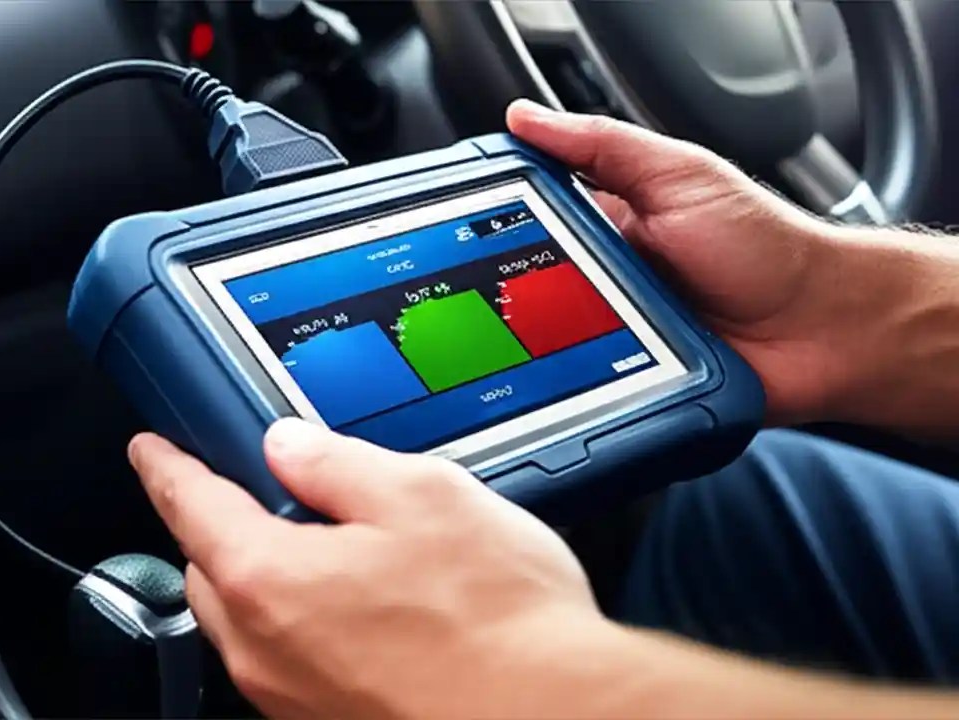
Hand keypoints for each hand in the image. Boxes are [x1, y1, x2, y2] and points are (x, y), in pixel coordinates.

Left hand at [130, 421, 958, 718]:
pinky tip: (370, 613)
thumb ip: (337, 464)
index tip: (151, 451)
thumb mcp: (419, 496)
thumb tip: (289, 447)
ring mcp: (292, 699)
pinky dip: (309, 628)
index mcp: (267, 579)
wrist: (555, 717)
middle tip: (264, 498)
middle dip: (221, 530)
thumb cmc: (494, 623)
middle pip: (210, 571)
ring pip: (250, 624)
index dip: (165, 467)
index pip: (188, 505)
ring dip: (271, 583)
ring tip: (338, 554)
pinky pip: (292, 662)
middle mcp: (263, 650)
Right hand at [506, 100, 853, 425]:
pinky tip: (566, 379)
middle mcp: (602, 279)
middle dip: (511, 291)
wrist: (823, 327)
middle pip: (524, 286)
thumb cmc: (764, 247)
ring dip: (538, 343)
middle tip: (502, 293)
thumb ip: (604, 146)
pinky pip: (578, 388)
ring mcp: (611, 334)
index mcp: (606, 224)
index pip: (527, 220)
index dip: (492, 222)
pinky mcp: (624, 383)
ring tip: (544, 336)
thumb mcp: (679, 175)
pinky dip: (567, 386)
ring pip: (542, 343)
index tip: (461, 226)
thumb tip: (526, 118)